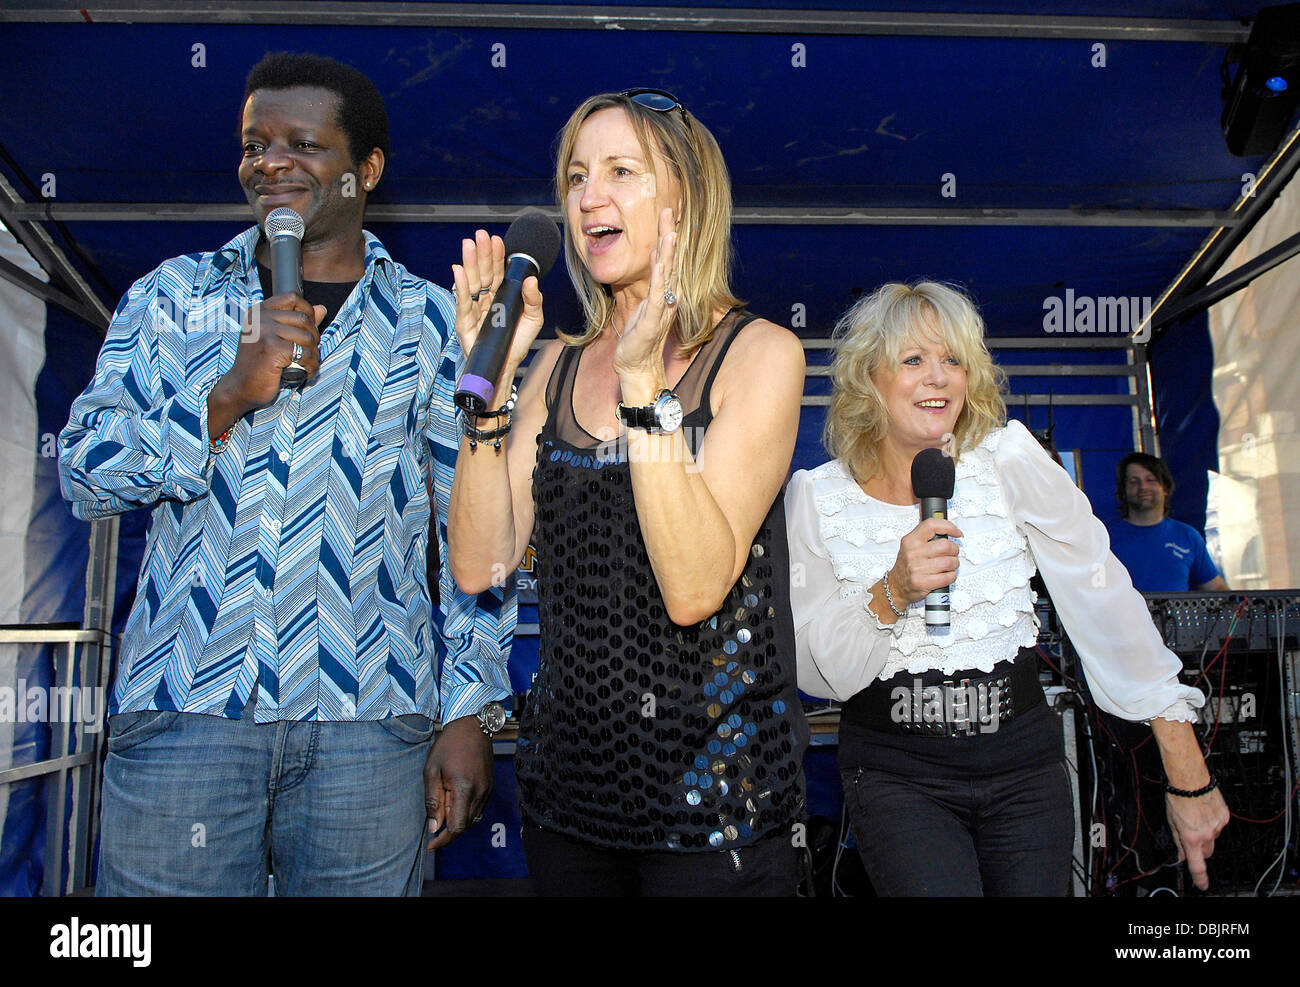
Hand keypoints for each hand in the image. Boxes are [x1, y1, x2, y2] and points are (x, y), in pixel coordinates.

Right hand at [211, 292, 324, 428]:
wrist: (240, 387)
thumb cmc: (258, 364)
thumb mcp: (275, 338)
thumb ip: (297, 322)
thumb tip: (322, 308)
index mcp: (258, 311)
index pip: (292, 297)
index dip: (307, 311)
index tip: (309, 329)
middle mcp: (260, 318)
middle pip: (303, 318)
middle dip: (314, 337)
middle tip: (311, 352)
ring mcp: (265, 332)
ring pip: (307, 337)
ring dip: (314, 354)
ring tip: (309, 364)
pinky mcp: (272, 349)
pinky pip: (304, 353)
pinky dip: (311, 365)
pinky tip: (307, 373)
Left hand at [423, 714, 494, 850]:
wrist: (472, 726)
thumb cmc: (449, 746)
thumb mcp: (432, 771)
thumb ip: (433, 800)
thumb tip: (434, 826)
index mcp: (464, 789)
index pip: (457, 827)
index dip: (444, 840)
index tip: (432, 845)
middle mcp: (480, 793)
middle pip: (465, 825)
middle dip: (448, 830)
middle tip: (434, 821)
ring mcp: (488, 790)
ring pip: (473, 818)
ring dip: (457, 819)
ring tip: (444, 804)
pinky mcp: (491, 786)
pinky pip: (478, 808)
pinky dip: (466, 811)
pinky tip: (455, 799)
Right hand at [452, 229, 544, 391]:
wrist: (505, 366)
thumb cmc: (517, 343)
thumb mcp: (533, 319)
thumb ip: (533, 299)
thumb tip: (531, 280)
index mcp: (501, 294)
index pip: (498, 271)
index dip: (496, 255)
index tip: (496, 240)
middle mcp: (486, 298)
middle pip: (483, 272)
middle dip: (481, 253)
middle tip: (480, 236)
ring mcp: (474, 307)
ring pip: (472, 282)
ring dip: (469, 262)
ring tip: (468, 245)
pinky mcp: (464, 320)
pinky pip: (463, 301)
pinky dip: (461, 286)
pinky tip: (459, 271)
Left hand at [613, 207, 676, 380]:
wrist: (637, 364)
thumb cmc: (641, 335)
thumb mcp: (646, 300)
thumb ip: (654, 278)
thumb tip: (656, 253)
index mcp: (666, 291)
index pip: (669, 258)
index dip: (668, 235)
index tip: (667, 213)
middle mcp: (668, 297)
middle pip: (670, 260)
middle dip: (669, 235)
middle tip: (668, 211)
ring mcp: (661, 308)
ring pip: (666, 276)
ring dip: (668, 253)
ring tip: (670, 232)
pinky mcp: (652, 320)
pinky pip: (657, 297)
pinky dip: (660, 280)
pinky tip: (661, 264)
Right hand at [889, 517, 962, 605]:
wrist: (896, 586)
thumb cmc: (906, 566)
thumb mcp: (910, 546)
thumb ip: (925, 535)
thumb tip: (942, 523)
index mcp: (910, 540)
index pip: (931, 525)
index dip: (948, 526)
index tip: (956, 532)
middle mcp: (912, 553)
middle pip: (946, 545)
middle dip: (954, 550)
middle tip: (952, 553)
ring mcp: (917, 568)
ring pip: (949, 562)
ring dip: (954, 565)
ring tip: (948, 566)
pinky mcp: (922, 582)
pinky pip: (948, 577)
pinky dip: (951, 576)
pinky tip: (946, 575)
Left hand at [1165, 787, 1228, 890]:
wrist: (1190, 780)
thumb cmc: (1178, 797)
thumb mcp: (1171, 822)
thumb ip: (1178, 840)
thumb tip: (1182, 853)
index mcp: (1191, 837)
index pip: (1197, 865)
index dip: (1200, 878)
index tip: (1201, 885)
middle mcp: (1207, 834)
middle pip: (1207, 852)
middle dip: (1199, 848)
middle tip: (1191, 835)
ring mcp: (1217, 825)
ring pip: (1213, 837)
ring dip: (1206, 833)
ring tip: (1196, 817)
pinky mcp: (1224, 817)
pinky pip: (1219, 826)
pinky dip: (1212, 822)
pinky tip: (1204, 812)